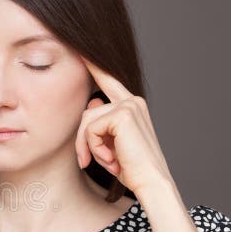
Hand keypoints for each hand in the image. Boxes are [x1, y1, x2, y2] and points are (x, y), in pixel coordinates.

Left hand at [74, 57, 174, 194]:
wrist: (150, 183)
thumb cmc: (132, 169)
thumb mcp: (111, 144)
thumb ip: (100, 124)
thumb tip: (91, 104)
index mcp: (131, 106)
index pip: (108, 81)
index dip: (93, 65)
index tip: (79, 49)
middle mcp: (132, 101)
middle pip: (88, 112)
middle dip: (83, 140)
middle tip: (92, 162)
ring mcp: (129, 105)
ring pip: (87, 122)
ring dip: (90, 147)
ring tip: (109, 162)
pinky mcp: (122, 113)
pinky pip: (91, 129)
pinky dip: (95, 148)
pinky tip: (112, 159)